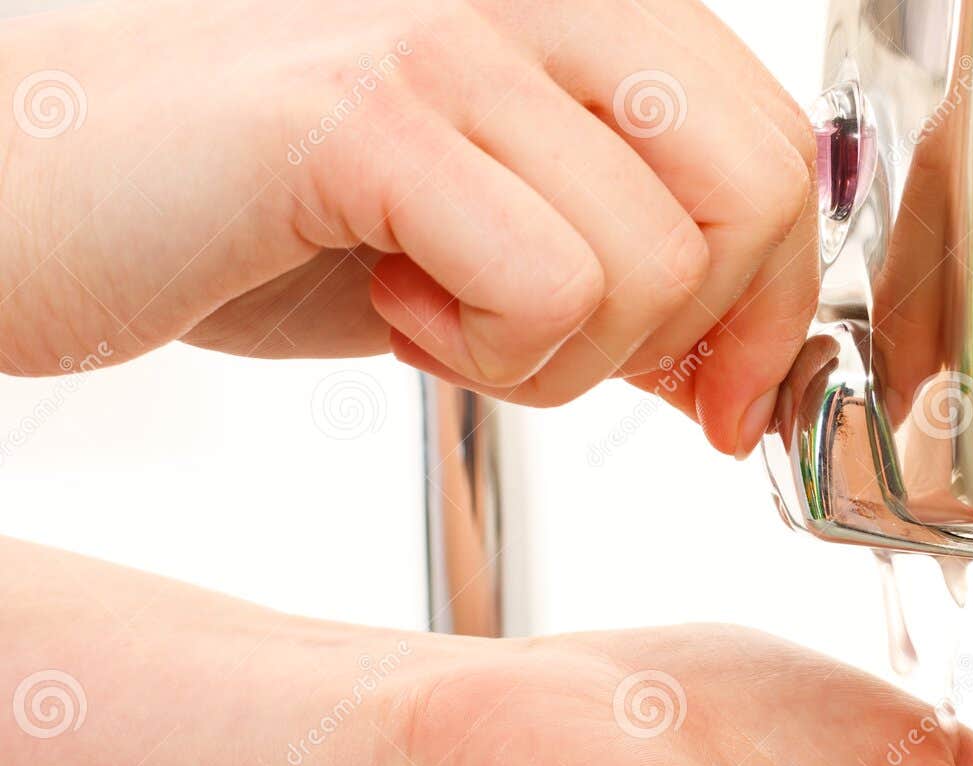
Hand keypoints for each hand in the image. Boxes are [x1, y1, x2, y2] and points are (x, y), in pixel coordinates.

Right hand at [0, 0, 816, 453]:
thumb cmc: (261, 219)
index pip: (778, 150)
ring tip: (438, 318)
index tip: (720, 398)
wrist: (48, 199)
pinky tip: (392, 306)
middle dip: (695, 333)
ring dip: (557, 358)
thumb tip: (742, 359)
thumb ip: (626, 280)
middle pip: (755, 190)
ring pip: (653, 267)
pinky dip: (485, 354)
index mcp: (580, 9)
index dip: (778, 301)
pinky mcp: (367, 113)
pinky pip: (547, 290)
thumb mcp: (488, 245)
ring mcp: (451, 33)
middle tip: (574, 364)